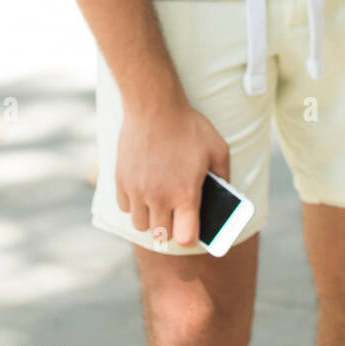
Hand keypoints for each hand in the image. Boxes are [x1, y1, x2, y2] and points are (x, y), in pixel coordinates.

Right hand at [115, 98, 230, 249]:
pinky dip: (134, 204)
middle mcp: (158, 198)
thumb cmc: (189, 127)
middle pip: (161, 235)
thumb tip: (224, 196)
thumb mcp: (218, 148)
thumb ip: (224, 176)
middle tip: (177, 213)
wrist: (154, 107)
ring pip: (141, 225)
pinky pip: (126, 208)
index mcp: (184, 194)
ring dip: (150, 218)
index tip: (193, 231)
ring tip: (160, 201)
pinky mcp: (120, 183)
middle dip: (171, 228)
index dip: (190, 238)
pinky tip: (145, 188)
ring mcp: (137, 191)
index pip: (184, 238)